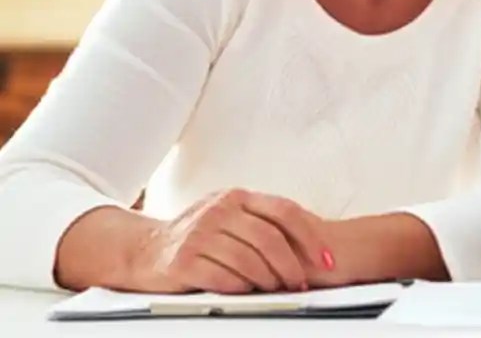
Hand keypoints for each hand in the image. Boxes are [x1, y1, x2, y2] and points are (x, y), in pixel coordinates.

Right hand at [127, 189, 334, 293]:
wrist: (145, 249)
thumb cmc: (199, 235)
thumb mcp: (230, 216)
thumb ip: (261, 220)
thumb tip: (312, 242)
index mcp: (237, 197)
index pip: (285, 211)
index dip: (310, 237)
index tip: (327, 259)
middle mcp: (218, 210)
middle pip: (269, 238)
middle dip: (292, 265)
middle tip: (301, 283)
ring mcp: (198, 234)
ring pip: (248, 261)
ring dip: (269, 280)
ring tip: (277, 289)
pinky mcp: (181, 261)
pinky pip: (223, 278)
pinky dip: (241, 288)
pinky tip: (247, 292)